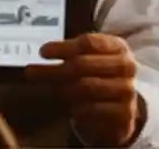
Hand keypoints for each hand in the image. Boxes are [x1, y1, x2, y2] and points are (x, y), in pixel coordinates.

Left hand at [27, 33, 143, 146]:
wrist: (119, 110)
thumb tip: (42, 51)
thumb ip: (70, 53)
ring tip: (51, 89)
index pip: (87, 43)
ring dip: (62, 89)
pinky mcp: (124, 114)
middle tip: (31, 72)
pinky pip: (91, 109)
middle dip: (54, 69)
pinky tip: (69, 107)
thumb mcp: (90, 59)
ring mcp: (127, 90)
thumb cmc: (98, 77)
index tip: (42, 52)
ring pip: (85, 87)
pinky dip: (76, 108)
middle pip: (82, 65)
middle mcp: (126, 66)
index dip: (62, 47)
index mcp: (118, 46)